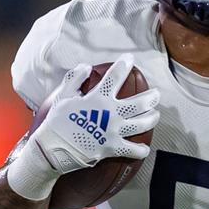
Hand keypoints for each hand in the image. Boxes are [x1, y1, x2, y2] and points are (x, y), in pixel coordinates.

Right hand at [4, 58, 160, 199]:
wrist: (52, 149)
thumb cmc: (56, 122)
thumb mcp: (62, 96)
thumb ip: (74, 78)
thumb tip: (86, 67)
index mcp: (98, 98)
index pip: (115, 76)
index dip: (124, 64)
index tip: (129, 58)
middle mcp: (110, 113)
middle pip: (139, 103)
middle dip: (151, 97)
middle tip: (156, 94)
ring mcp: (113, 131)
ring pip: (142, 124)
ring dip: (152, 118)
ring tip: (155, 115)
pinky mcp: (112, 148)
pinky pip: (133, 150)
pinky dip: (140, 150)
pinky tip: (143, 148)